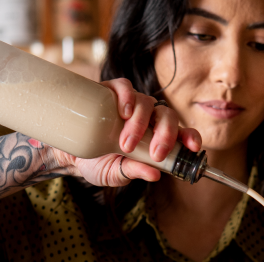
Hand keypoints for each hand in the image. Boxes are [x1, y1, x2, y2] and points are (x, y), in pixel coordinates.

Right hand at [46, 78, 201, 186]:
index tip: (193, 147)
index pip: (181, 133)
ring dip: (141, 123)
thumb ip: (134, 172)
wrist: (70, 153)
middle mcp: (147, 118)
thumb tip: (155, 175)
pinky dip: (127, 95)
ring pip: (147, 102)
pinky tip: (123, 111)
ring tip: (126, 143)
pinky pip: (124, 86)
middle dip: (166, 135)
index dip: (190, 137)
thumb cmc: (98, 164)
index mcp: (155, 137)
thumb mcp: (116, 174)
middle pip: (167, 117)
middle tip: (155, 154)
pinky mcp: (110, 92)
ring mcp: (130, 104)